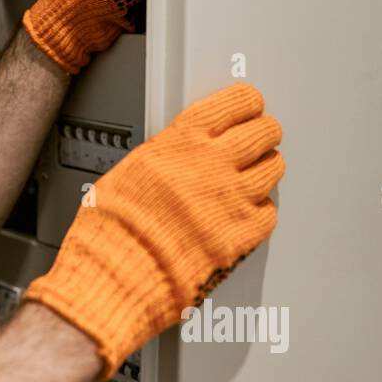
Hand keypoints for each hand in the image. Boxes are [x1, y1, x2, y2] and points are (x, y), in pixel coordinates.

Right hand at [21, 83, 284, 378]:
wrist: (115, 278)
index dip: (247, 102)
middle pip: (262, 133)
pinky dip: (261, 210)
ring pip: (272, 169)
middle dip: (264, 133)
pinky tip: (247, 212)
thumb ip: (162, 159)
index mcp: (179, 143)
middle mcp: (211, 165)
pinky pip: (268, 213)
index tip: (251, 105)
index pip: (232, 105)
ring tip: (259, 172)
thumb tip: (176, 156)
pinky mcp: (241, 237)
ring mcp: (231, 201)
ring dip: (266, 167)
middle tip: (261, 137)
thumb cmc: (109, 233)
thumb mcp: (127, 174)